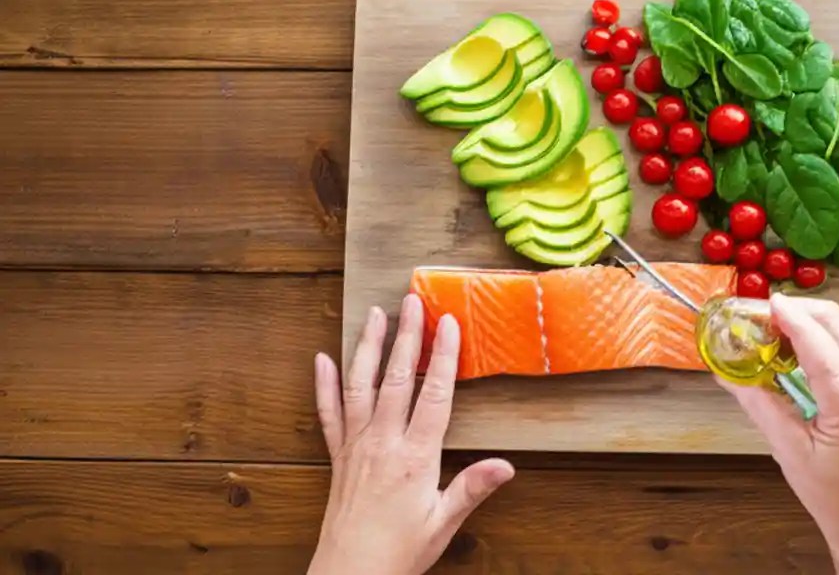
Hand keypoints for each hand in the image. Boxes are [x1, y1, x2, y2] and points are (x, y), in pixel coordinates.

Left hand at [309, 296, 514, 574]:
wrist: (350, 574)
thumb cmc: (398, 552)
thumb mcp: (443, 522)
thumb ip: (472, 489)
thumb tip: (505, 466)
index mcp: (414, 458)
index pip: (434, 396)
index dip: (444, 358)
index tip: (449, 324)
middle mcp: (382, 443)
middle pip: (398, 379)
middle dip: (407, 337)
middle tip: (413, 302)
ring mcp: (356, 446)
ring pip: (361, 386)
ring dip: (369, 348)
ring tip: (376, 316)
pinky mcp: (337, 456)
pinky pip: (328, 413)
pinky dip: (324, 385)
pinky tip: (323, 360)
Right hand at [722, 293, 838, 574]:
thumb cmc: (830, 493)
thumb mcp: (788, 452)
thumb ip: (760, 406)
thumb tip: (727, 373)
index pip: (825, 354)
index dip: (797, 322)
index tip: (770, 303)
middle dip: (801, 309)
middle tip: (762, 311)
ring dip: (809, 319)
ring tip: (771, 324)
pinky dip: (817, 336)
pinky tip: (790, 344)